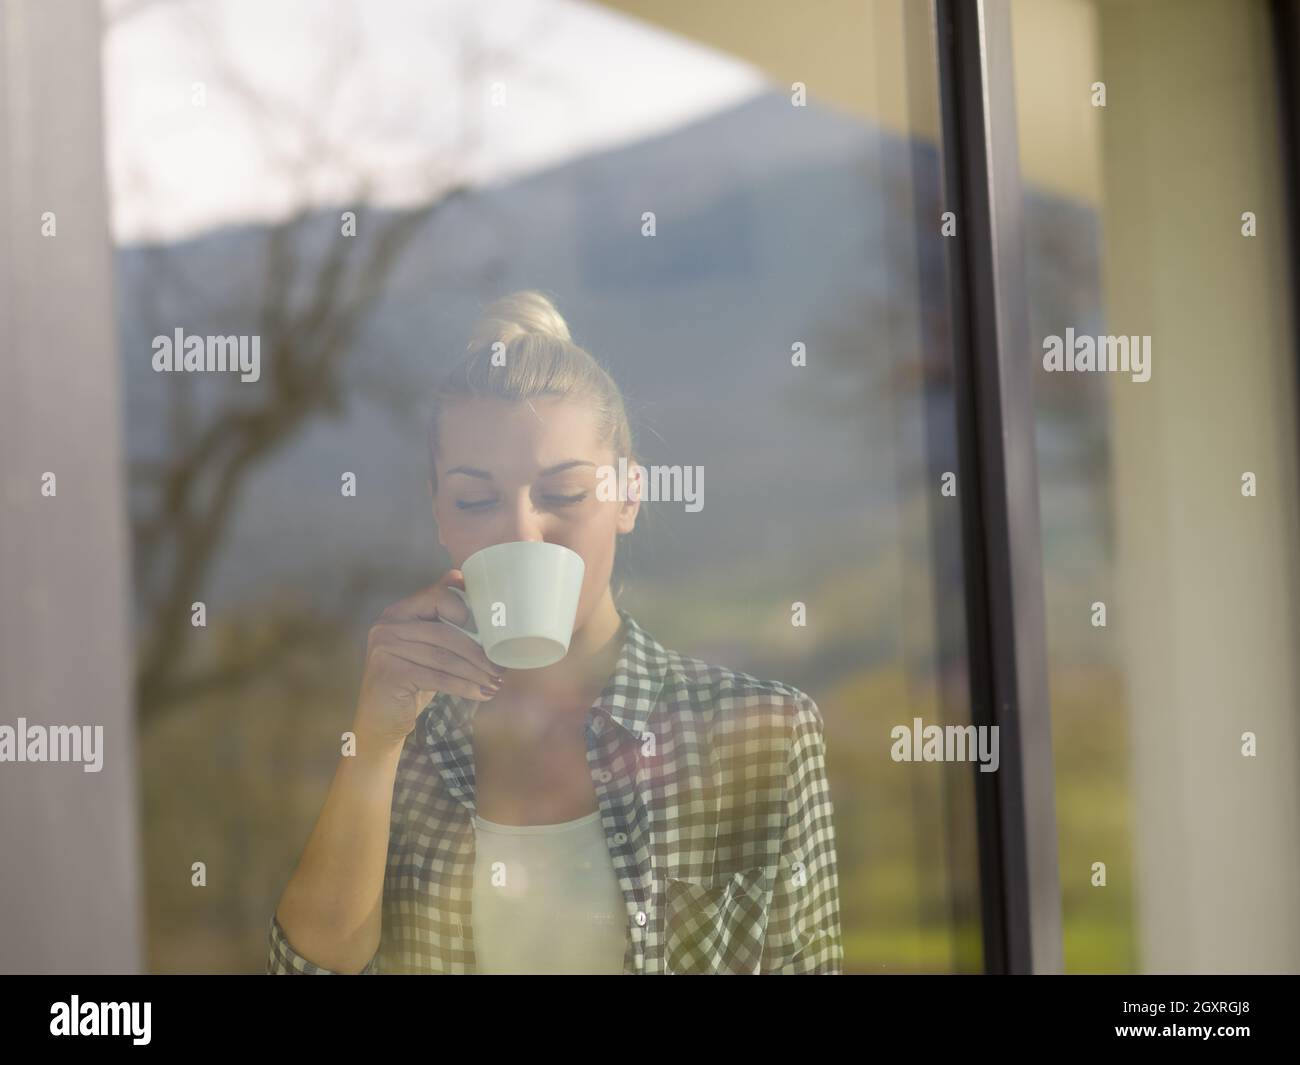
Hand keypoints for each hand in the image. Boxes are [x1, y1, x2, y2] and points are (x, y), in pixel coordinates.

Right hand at [352, 570, 502, 746]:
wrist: (381, 718)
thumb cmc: (410, 678)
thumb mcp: (426, 644)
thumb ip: (438, 614)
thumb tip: (460, 577)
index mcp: (398, 612)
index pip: (437, 597)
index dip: (465, 611)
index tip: (488, 632)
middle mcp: (387, 626)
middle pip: (445, 633)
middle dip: (478, 652)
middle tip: (499, 668)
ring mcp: (385, 650)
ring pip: (444, 658)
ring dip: (475, 672)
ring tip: (495, 682)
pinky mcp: (390, 674)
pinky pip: (437, 678)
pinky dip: (463, 687)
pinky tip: (481, 694)